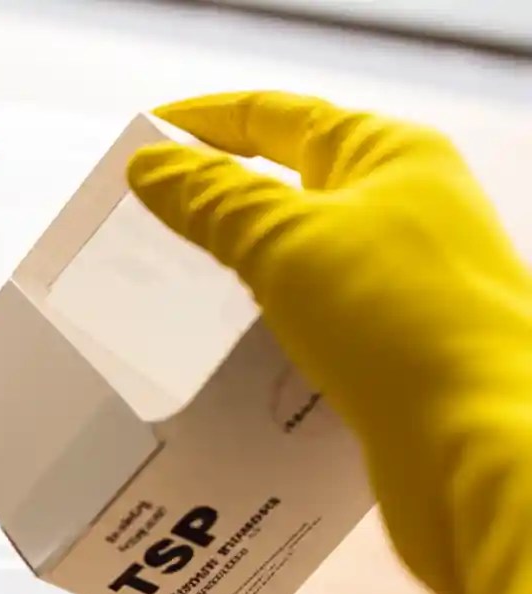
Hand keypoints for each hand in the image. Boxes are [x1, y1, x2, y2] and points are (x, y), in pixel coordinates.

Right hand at [128, 91, 531, 593]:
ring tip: (165, 290)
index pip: (278, 116)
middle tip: (140, 223)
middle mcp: (405, 211)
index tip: (142, 138)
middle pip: (288, 186)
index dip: (204, 122)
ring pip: (297, 261)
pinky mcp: (395, 350)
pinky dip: (263, 327)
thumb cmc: (401, 321)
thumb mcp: (286, 242)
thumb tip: (149, 167)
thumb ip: (211, 200)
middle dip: (214, 203)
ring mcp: (404, 283)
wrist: (481, 449)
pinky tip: (220, 351)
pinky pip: (310, 321)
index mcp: (390, 157)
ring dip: (235, 274)